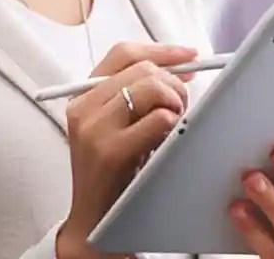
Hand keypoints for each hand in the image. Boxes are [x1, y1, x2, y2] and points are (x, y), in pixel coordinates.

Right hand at [56, 42, 197, 258]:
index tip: (191, 55)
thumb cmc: (116, 172)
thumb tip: (185, 67)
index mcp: (83, 96)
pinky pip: (160, 119)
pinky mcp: (111, 151)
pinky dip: (173, 127)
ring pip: (153, 88)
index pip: (124, 53)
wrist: (96, 222)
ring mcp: (94, 129)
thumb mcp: (120, 126)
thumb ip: (142, 93)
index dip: (162, 50)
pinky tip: (166, 144)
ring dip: (175, 103)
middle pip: (144, 69)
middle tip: (182, 107)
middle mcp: (83, 107)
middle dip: (175, 83)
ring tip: (173, 126)